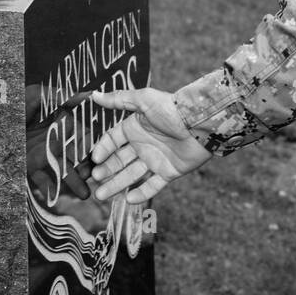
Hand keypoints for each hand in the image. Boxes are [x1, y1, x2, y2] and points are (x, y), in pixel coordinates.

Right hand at [89, 88, 212, 202]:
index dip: (103, 149)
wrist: (201, 123)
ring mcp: (155, 159)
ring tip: (101, 195)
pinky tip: (128, 199)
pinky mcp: (168, 172)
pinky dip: (141, 193)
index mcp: (136, 127)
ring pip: (132, 175)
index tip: (94, 159)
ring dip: (116, 184)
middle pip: (119, 160)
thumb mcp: (144, 100)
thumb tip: (94, 95)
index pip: (113, 140)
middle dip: (106, 170)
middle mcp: (143, 144)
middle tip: (94, 179)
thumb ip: (119, 99)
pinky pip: (152, 186)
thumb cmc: (172, 109)